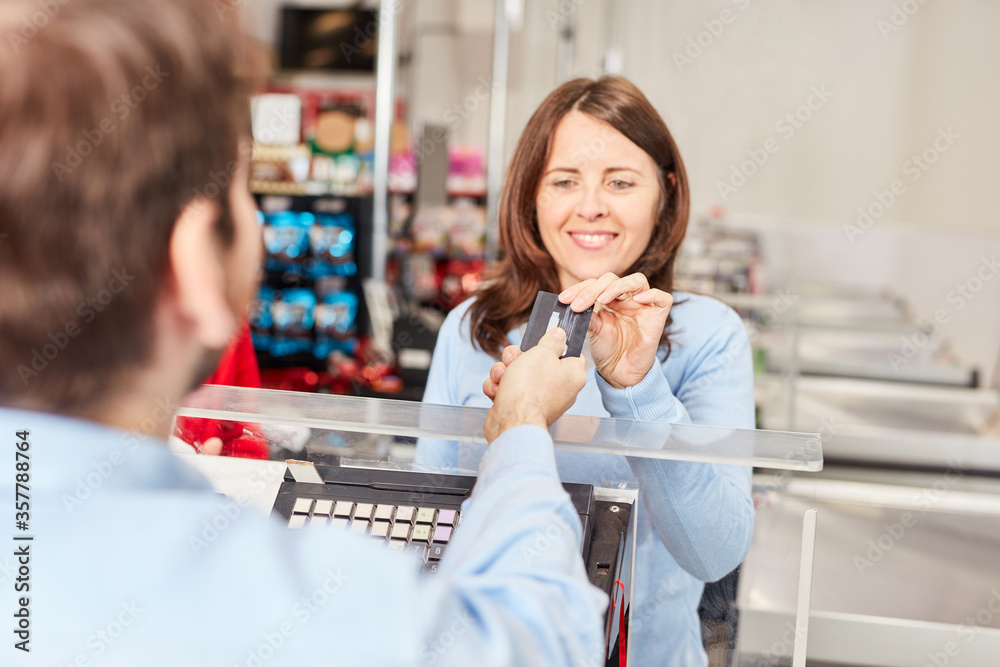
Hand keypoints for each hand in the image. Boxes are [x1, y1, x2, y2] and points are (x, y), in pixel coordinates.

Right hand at [482, 327, 586, 442]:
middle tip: (514, 359)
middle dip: (518, 357)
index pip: (569, 351)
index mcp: (572, 374)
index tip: (540, 339)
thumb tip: (559, 333)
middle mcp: (559, 388)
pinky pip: (509, 389)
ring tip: (502, 377)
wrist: (511, 423)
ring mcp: (539, 398)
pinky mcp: (521, 407)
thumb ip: (552, 341)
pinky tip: (497, 390)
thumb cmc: (529, 390)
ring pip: (519, 373)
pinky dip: (500, 388)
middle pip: (538, 360)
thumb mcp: (542, 353)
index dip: (553, 343)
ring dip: (504, 371)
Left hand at [559, 272, 671, 388]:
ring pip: (637, 280)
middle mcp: (627, 299)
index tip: (564, 299)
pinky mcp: (657, 316)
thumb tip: (573, 300)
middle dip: (593, 289)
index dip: (580, 288)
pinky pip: (662, 298)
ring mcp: (643, 306)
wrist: (618, 372)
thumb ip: (587, 313)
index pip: (596, 283)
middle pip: (613, 279)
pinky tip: (636, 300)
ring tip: (602, 298)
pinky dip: (651, 295)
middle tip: (578, 304)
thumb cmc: (607, 351)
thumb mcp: (592, 329)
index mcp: (610, 299)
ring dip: (617, 286)